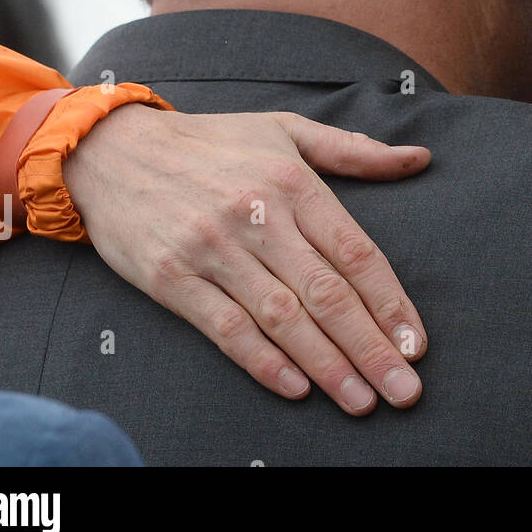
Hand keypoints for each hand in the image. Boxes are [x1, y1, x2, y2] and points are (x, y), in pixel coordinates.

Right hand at [62, 104, 430, 414]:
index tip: (416, 343)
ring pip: (282, 318)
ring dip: (326, 366)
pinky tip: (296, 388)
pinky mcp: (171, 278)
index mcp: (293, 182)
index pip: (355, 251)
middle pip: (326, 294)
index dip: (389, 302)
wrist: (112, 148)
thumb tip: (419, 159)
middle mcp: (258, 216)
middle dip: (370, 347)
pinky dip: (262, 362)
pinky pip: (225, 328)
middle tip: (405, 391)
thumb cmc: (212, 141)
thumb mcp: (286, 130)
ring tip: (361, 401)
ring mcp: (213, 250)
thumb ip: (354, 150)